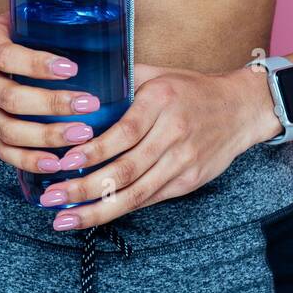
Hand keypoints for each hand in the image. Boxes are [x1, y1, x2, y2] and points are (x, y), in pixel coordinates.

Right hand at [0, 12, 105, 171]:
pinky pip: (5, 152)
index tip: (72, 67)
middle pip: (11, 98)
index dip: (37, 64)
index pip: (7, 57)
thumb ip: (39, 19)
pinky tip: (58, 162)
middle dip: (52, 104)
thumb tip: (90, 15)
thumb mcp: (8, 20)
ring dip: (48, 136)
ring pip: (9, 130)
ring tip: (83, 133)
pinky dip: (31, 161)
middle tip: (88, 104)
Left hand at [38, 61, 283, 231]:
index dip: (93, 151)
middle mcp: (173, 132)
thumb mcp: (157, 74)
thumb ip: (122, 80)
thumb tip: (77, 88)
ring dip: (97, 210)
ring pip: (136, 193)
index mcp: (162, 99)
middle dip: (84, 189)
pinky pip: (149, 199)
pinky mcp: (188, 181)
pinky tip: (96, 214)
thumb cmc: (191, 89)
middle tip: (52, 199)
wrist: (240, 109)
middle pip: (125, 169)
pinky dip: (120, 209)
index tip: (63, 162)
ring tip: (65, 219)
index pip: (123, 132)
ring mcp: (183, 161)